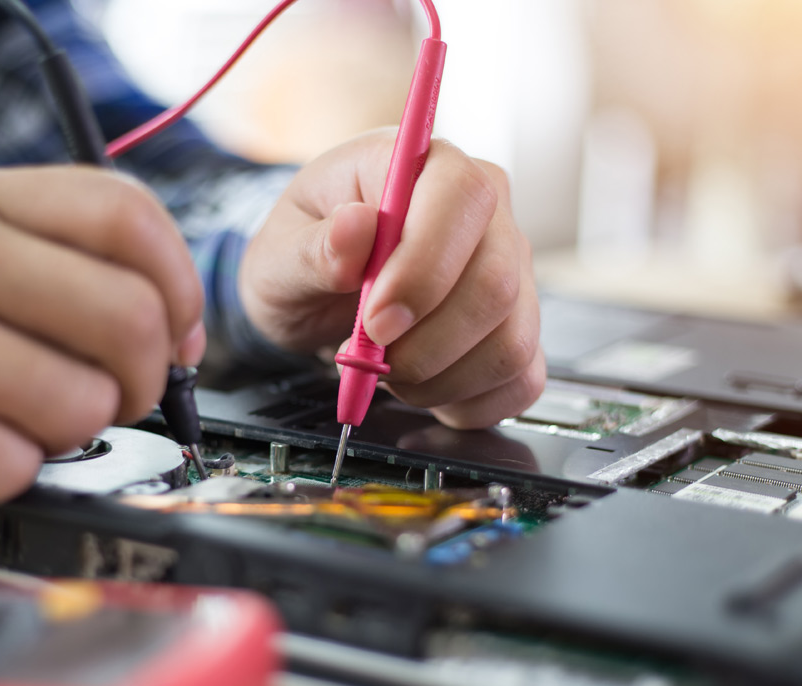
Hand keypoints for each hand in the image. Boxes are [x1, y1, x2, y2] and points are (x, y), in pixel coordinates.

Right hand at [0, 166, 203, 536]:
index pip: (126, 214)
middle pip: (131, 315)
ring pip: (86, 402)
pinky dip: (4, 475)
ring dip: (68, 434)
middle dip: (145, 379)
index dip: (179, 283)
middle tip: (112, 398)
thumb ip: (45, 263)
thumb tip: (176, 320)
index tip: (176, 331)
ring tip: (7, 422)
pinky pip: (20, 466)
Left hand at [239, 131, 543, 429]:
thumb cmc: (304, 255)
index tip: (375, 323)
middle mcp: (487, 215)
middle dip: (428, 343)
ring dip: (441, 379)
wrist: (316, 294)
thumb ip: (312, 247)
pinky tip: (424, 390)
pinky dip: (467, 403)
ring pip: (511, 340)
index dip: (424, 267)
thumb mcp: (280, 251)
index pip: (461, 197)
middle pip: (496, 283)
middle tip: (372, 360)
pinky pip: (521, 379)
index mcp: (426, 166)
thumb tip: (354, 228)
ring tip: (390, 373)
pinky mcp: (517, 328)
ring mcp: (512, 272)